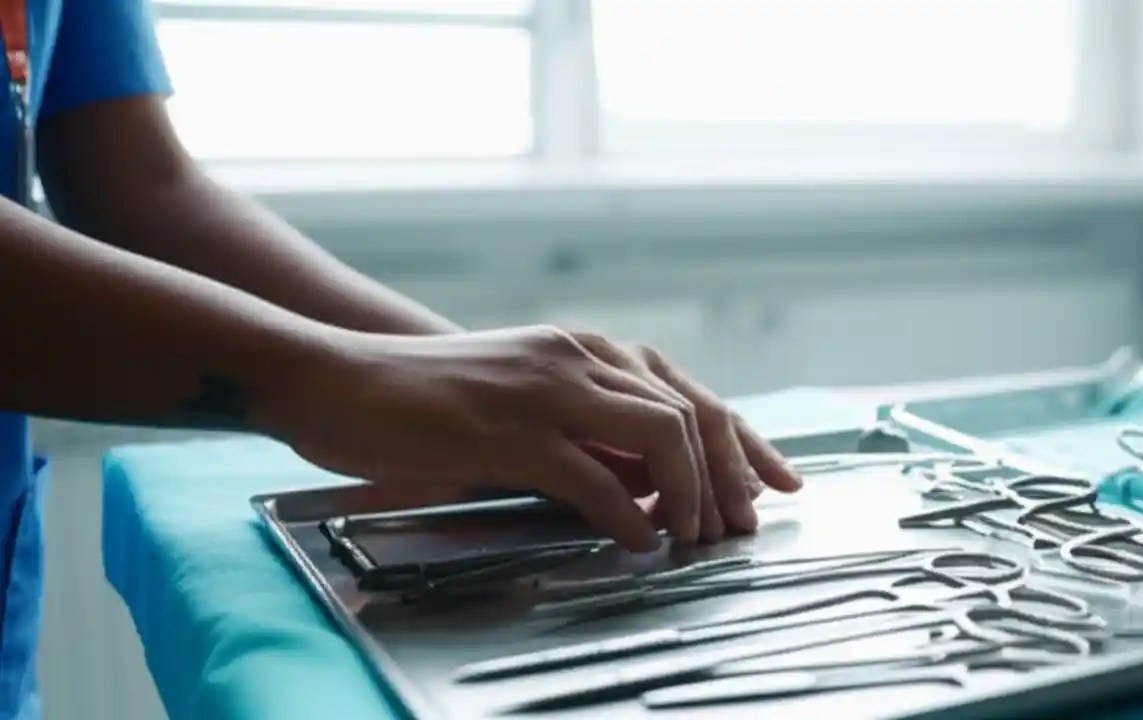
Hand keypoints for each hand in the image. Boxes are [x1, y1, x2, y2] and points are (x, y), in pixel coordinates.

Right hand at [256, 325, 800, 551]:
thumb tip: (653, 485)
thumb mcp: (527, 404)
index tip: (779, 485)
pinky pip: (593, 475)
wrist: (341, 376)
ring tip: (691, 540)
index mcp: (587, 350)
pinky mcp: (508, 430)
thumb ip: (589, 433)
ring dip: (690, 495)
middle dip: (731, 475)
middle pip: (692, 411)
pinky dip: (628, 515)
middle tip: (740, 528)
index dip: (746, 443)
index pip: (692, 393)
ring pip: (659, 434)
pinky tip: (635, 540)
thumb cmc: (434, 398)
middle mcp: (579, 357)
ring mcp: (546, 389)